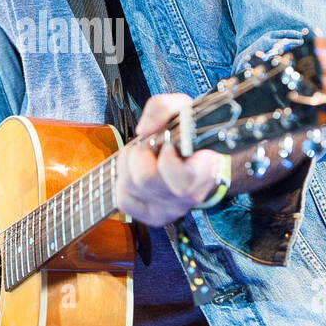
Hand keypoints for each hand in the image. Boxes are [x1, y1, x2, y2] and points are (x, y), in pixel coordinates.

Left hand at [114, 93, 228, 227]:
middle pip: (145, 180)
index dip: (166, 157)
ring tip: (141, 156)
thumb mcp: (182, 109)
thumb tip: (144, 130)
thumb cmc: (190, 135)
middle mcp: (187, 199)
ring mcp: (169, 211)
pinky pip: (124, 201)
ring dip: (128, 165)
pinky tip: (134, 172)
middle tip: (148, 146)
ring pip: (131, 188)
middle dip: (139, 155)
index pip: (181, 180)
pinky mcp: (152, 217)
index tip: (168, 144)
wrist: (198, 160)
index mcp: (202, 174)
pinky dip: (123, 182)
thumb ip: (162, 108)